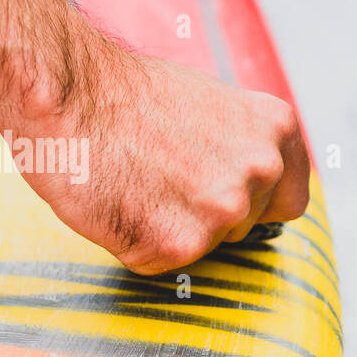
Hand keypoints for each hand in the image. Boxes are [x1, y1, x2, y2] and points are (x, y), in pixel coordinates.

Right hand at [4, 30, 311, 275]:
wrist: (68, 93)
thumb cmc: (121, 93)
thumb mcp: (209, 105)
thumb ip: (237, 148)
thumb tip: (240, 185)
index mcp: (275, 130)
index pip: (288, 200)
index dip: (250, 204)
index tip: (220, 197)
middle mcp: (261, 171)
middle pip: (242, 228)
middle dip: (201, 216)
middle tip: (154, 178)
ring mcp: (221, 211)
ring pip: (200, 248)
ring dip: (165, 229)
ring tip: (131, 183)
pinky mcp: (177, 245)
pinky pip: (157, 263)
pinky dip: (131, 243)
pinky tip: (114, 201)